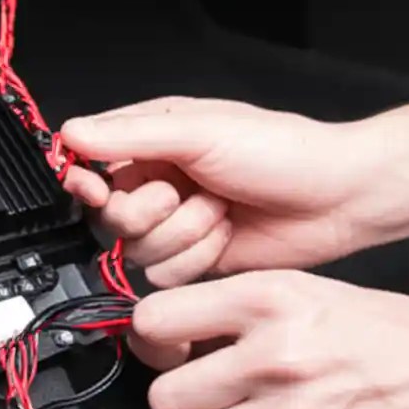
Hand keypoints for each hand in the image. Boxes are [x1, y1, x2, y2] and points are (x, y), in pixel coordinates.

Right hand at [60, 97, 391, 287]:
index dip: (85, 181)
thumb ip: (131, 135)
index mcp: (153, 138)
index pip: (89, 162)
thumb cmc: (283, 151)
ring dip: (183, 234)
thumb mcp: (201, 132)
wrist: (337, 199)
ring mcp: (176, 223)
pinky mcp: (196, 260)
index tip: (95, 189)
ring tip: (219, 210)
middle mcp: (159, 180)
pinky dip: (198, 258)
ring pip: (138, 250)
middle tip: (181, 194)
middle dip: (148, 211)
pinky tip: (227, 236)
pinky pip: (166, 276)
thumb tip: (71, 134)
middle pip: (110, 216)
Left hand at [133, 271, 408, 408]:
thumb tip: (167, 329)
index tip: (162, 347)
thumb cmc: (389, 332)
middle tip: (204, 389)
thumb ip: (235, 309)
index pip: (154, 321)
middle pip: (164, 393)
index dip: (151, 339)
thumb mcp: (307, 290)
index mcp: (267, 299)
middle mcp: (272, 353)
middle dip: (179, 395)